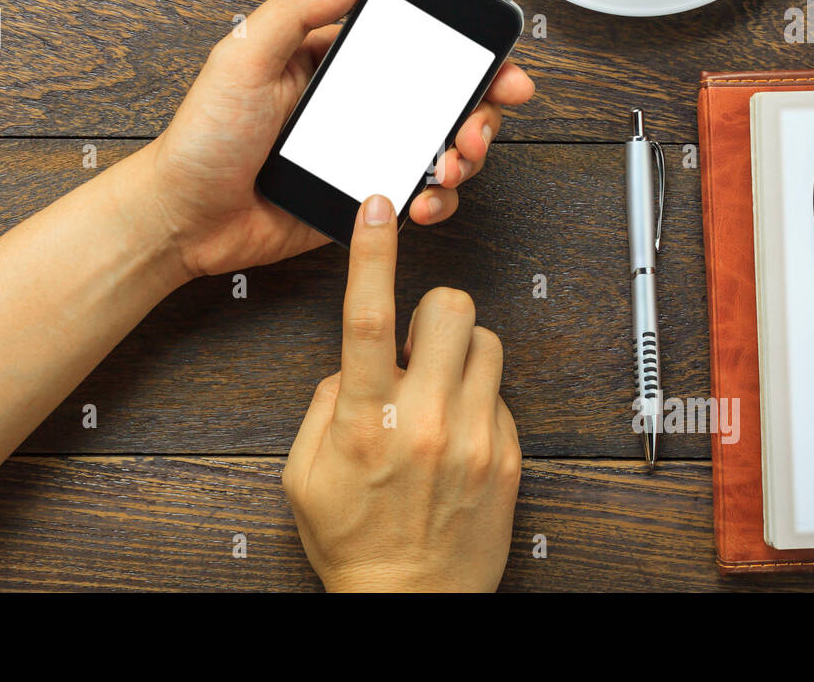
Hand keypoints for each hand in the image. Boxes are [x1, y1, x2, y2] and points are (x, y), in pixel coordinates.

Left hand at [147, 0, 535, 278]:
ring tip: (451, 165)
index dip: (464, 53)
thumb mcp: (243, 57)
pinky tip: (420, 201)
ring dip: (463, 156)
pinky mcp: (361, 200)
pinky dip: (434, 202)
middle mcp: (355, 107)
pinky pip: (416, 198)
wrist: (183, 218)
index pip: (411, 47)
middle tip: (476, 126)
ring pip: (440, 149)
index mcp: (330, 63)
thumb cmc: (201, 139)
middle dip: (478, 110)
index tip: (496, 64)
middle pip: (442, 99)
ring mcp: (362, 154)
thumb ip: (298, 8)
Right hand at [282, 195, 521, 591]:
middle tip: (419, 344)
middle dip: (432, 313)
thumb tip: (356, 363)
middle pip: (450, 308)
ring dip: (460, 353)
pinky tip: (458, 433)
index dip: (369, 253)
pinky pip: (502, 393)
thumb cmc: (353, 541)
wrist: (411, 604)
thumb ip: (326, 403)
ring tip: (440, 390)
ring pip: (486, 342)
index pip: (366, 317)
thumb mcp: (304, 474)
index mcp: (364, 420)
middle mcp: (424, 422)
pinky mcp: (508, 455)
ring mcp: (474, 438)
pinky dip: (480, 399)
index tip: (375, 208)